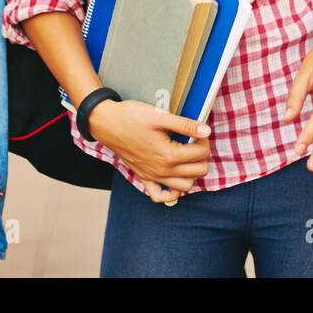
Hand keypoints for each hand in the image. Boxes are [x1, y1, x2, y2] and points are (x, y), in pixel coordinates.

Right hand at [87, 99, 211, 202]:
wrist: (106, 122)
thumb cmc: (131, 116)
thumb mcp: (159, 116)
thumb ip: (185, 125)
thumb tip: (206, 131)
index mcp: (168, 155)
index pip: (201, 153)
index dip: (204, 140)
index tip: (199, 130)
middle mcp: (162, 171)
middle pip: (199, 171)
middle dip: (202, 156)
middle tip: (194, 141)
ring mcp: (152, 176)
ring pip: (186, 186)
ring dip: (192, 173)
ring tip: (187, 156)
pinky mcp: (143, 177)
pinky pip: (160, 196)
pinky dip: (171, 193)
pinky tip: (174, 178)